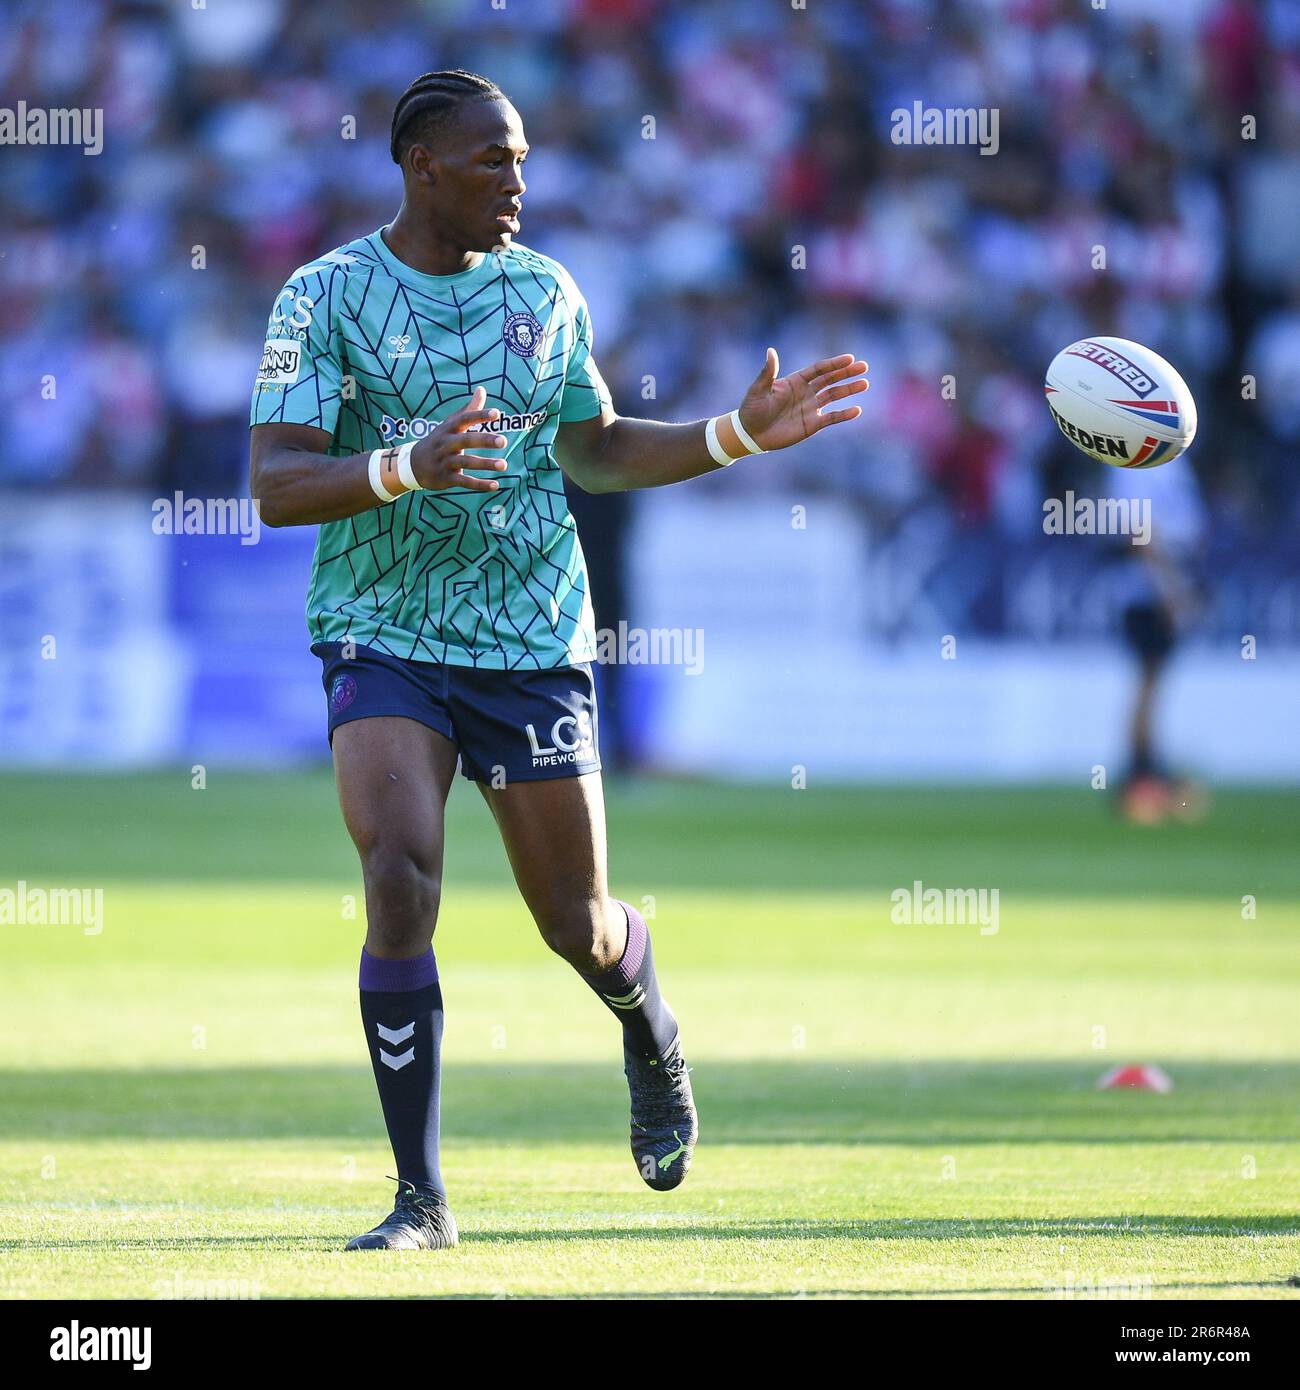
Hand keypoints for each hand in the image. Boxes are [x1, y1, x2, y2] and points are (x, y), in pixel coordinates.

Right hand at [410, 387, 508, 491]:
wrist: (413, 464)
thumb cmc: (439, 440)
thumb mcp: (450, 424)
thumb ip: (469, 409)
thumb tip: (482, 389)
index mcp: (449, 429)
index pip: (464, 419)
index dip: (479, 415)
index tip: (497, 413)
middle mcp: (446, 444)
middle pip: (466, 440)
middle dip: (484, 440)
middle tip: (503, 441)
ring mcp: (445, 461)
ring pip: (466, 462)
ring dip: (485, 464)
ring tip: (504, 465)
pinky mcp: (446, 478)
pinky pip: (464, 481)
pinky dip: (479, 485)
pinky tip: (496, 485)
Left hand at [737, 350, 867, 451]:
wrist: (751, 434)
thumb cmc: (752, 409)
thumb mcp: (759, 389)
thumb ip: (768, 372)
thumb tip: (770, 351)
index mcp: (796, 381)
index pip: (819, 369)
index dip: (834, 364)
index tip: (850, 358)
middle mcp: (806, 392)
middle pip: (830, 379)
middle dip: (847, 373)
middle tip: (864, 366)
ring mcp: (811, 407)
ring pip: (834, 396)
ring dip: (849, 390)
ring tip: (865, 383)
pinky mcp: (812, 424)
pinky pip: (832, 418)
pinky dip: (844, 415)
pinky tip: (857, 410)